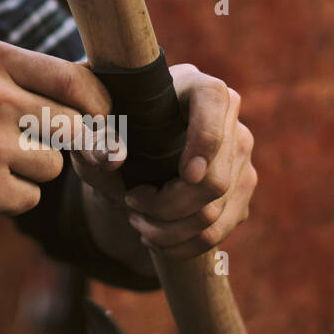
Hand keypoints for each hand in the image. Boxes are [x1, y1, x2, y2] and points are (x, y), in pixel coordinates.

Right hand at [0, 37, 110, 226]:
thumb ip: (8, 70)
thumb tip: (78, 83)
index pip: (75, 80)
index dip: (98, 107)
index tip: (102, 123)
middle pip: (74, 127)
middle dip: (63, 144)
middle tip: (34, 149)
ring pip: (53, 166)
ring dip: (30, 173)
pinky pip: (28, 198)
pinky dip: (8, 199)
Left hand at [72, 63, 256, 259]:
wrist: (132, 152)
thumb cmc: (113, 134)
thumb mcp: (92, 135)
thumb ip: (93, 141)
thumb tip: (112, 159)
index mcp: (197, 89)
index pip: (215, 103)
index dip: (206, 141)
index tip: (186, 174)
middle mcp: (230, 122)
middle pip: (215, 180)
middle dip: (166, 206)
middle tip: (130, 202)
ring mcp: (241, 160)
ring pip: (214, 213)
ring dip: (168, 230)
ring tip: (137, 222)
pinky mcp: (240, 191)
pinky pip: (218, 232)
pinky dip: (182, 244)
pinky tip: (155, 236)